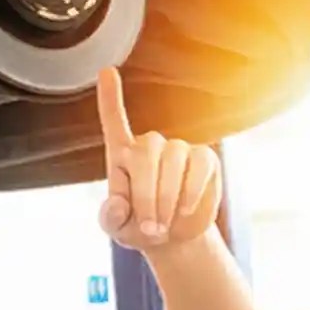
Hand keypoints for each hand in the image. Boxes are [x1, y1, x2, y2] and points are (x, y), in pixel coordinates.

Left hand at [96, 66, 222, 251]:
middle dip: (147, 194)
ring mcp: (178, 150)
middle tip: (149, 227)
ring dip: (168, 197)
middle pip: (146, 152)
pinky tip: (185, 210)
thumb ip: (110, 218)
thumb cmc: (137, 228)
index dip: (110, 97)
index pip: (114, 122)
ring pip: (174, 159)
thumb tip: (116, 206)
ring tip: (163, 225)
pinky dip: (192, 191)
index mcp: (121, 156)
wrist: (172, 239)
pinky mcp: (204, 160)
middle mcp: (149, 146)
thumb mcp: (116, 229)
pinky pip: (199, 166)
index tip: (106, 70)